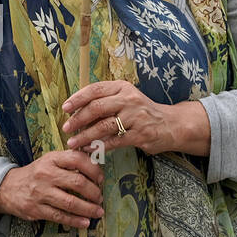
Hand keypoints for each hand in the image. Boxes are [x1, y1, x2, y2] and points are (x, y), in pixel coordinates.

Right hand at [0, 150, 103, 229]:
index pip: (77, 159)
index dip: (94, 169)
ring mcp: (40, 193)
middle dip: (94, 192)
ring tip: (98, 211)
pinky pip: (60, 216)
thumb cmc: (35, 174)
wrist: (6, 188)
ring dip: (88, 209)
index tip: (100, 178)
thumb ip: (69, 160)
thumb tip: (96, 158)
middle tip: (100, 197)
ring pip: (70, 202)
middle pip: (77, 182)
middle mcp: (46, 174)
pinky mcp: (36, 209)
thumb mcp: (49, 161)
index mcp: (51, 159)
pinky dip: (75, 221)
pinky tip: (85, 222)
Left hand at [61, 79, 175, 155]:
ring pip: (103, 126)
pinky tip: (89, 149)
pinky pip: (114, 141)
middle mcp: (129, 99)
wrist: (171, 124)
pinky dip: (99, 146)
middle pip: (97, 107)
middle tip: (66, 128)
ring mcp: (135, 117)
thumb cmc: (142, 112)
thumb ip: (105, 100)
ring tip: (73, 143)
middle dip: (78, 119)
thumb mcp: (126, 98)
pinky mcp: (139, 134)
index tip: (65, 108)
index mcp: (123, 87)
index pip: (95, 89)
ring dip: (85, 136)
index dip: (77, 98)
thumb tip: (76, 110)